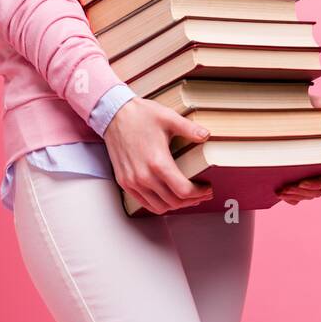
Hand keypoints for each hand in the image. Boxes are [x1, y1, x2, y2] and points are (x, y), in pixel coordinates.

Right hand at [103, 98, 215, 215]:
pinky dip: (158, 204)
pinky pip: (144, 203)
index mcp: (158, 162)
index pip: (183, 190)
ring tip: (186, 197)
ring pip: (159, 206)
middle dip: (192, 200)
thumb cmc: (140, 115)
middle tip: (201, 194)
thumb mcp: (168, 117)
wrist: (113, 115)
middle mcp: (144, 176)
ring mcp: (132, 181)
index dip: (199, 193)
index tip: (207, 189)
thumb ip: (189, 128)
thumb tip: (206, 135)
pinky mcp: (124, 182)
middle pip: (174, 202)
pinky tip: (167, 196)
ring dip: (176, 205)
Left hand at [276, 94, 320, 204]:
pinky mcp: (292, 177)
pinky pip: (294, 196)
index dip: (318, 184)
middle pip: (317, 192)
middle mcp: (318, 169)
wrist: (289, 107)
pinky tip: (278, 192)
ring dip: (294, 196)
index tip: (302, 181)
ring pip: (305, 196)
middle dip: (303, 193)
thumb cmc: (310, 107)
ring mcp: (306, 175)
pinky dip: (288, 198)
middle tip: (286, 187)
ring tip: (280, 191)